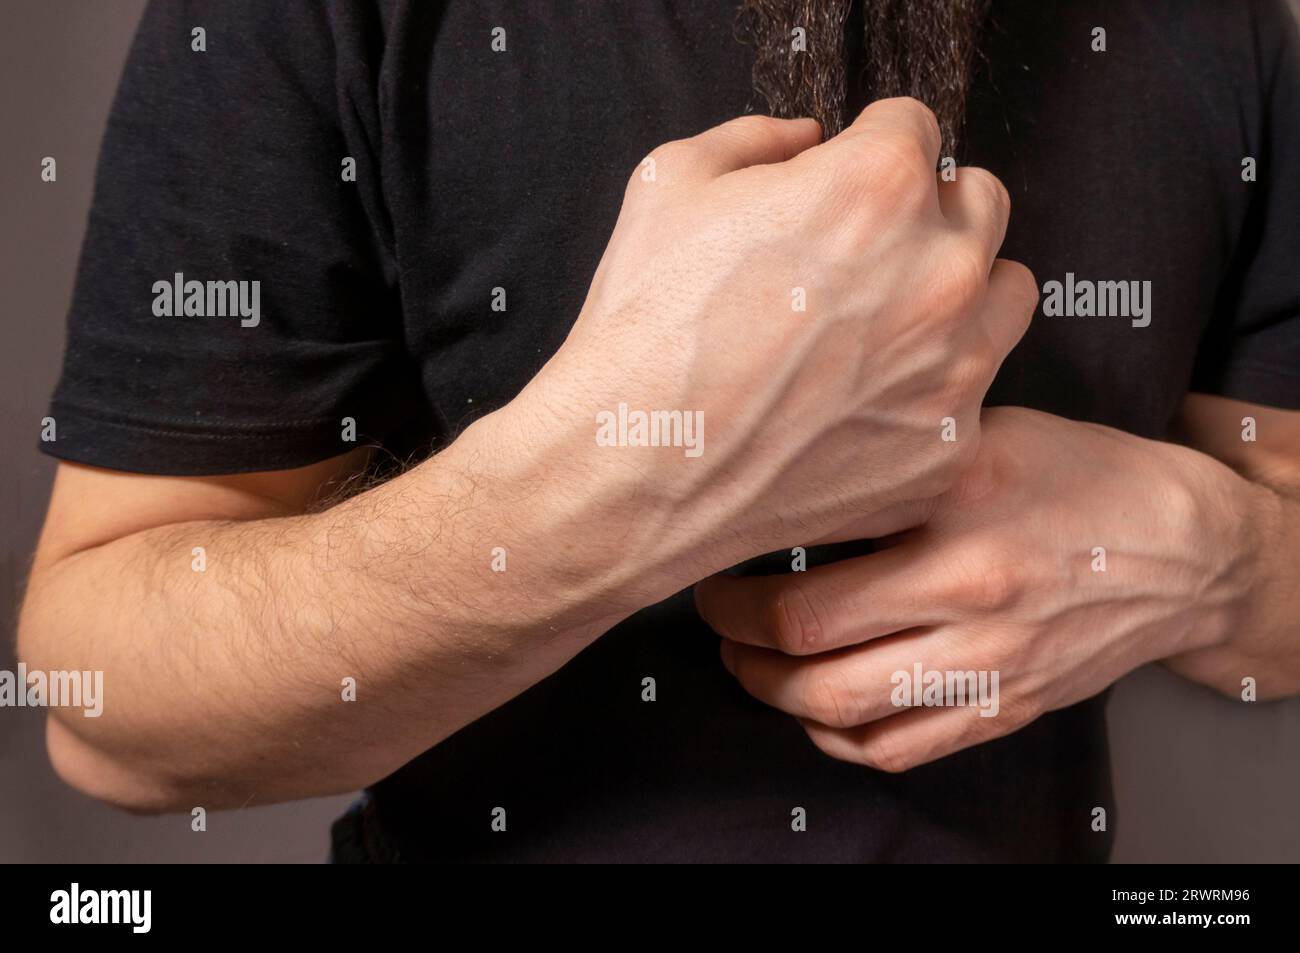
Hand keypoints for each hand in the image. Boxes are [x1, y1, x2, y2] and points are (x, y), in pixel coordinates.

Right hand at [496, 99, 1036, 605]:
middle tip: (867, 258)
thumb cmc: (647, 334)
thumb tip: (805, 142)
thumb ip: (758, 139)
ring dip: (957, 300)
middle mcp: (940, 275)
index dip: (869, 150)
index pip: (916, 129)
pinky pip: (967, 403)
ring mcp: (954, 372)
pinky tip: (855, 411)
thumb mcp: (670, 185)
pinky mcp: (946, 453)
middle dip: (929, 217)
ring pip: (1004, 300)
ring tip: (877, 333)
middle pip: (981, 206)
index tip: (848, 183)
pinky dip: (924, 401)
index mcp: (879, 188)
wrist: (632, 472)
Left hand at [694, 406, 1260, 771]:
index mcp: (956, 517)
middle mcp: (968, 599)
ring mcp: (987, 666)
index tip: (714, 568)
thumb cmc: (1077, 477)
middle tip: (717, 615)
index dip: (737, 588)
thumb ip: (894, 464)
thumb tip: (789, 482)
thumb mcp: (983, 436)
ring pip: (844, 711)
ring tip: (750, 662)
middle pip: (811, 651)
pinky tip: (816, 711)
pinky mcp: (1004, 709)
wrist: (1182, 551)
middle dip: (740, 640)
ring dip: (775, 692)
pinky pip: (899, 750)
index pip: (810, 581)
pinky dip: (839, 739)